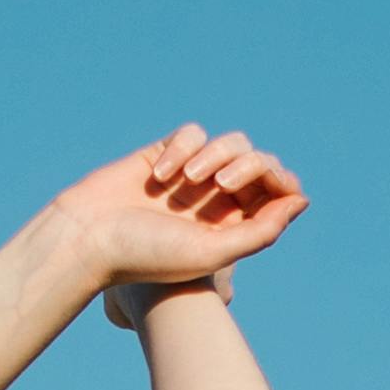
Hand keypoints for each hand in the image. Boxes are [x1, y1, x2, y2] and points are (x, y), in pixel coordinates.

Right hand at [61, 126, 305, 308]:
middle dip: (249, 166)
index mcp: (231, 230)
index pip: (276, 195)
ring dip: (214, 156)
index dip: (283, 183)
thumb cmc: (146, 255)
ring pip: (229, 143)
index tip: (275, 184)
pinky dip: (182, 148)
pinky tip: (159, 176)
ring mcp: (192, 176)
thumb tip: (301, 200)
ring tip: (186, 183)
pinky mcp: (167, 154)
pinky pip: (193, 133)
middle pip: (258, 164)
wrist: (88, 238)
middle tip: (222, 185)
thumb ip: (261, 231)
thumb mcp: (211, 251)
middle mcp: (216, 202)